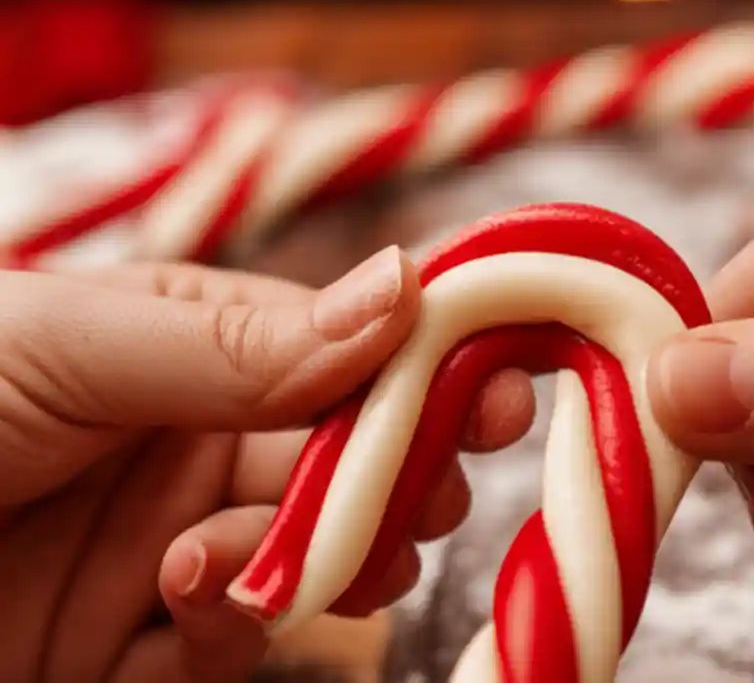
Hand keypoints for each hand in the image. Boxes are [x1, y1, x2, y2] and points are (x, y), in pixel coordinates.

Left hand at [0, 248, 533, 681]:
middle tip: (431, 489)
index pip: (343, 352)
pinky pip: (230, 644)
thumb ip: (244, 338)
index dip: (426, 366)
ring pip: (310, 562)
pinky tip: (189, 586)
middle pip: (349, 465)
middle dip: (400, 477)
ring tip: (286, 544)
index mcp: (188, 349)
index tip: (500, 382)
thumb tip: (404, 289)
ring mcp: (171, 553)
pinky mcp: (137, 652)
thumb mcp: (72, 340)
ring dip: (320, 555)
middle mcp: (194, 448)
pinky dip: (234, 619)